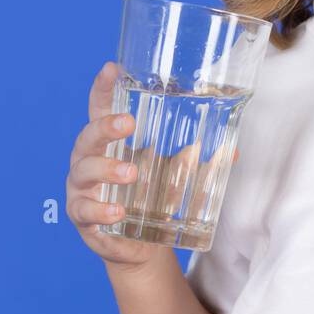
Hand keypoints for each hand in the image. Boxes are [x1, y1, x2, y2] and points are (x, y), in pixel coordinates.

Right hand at [65, 61, 237, 276]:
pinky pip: (85, 210)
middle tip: (128, 123)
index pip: (100, 108)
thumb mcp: (170, 172)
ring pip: (84, 171)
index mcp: (109, 141)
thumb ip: (193, 159)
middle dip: (106, 127)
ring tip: (132, 173)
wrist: (139, 246)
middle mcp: (88, 159)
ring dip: (107, 169)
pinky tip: (117, 212)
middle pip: (88, 136)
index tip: (111, 68)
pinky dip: (100, 210)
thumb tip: (233, 151)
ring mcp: (81, 188)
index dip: (103, 87)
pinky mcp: (81, 216)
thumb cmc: (150, 197)